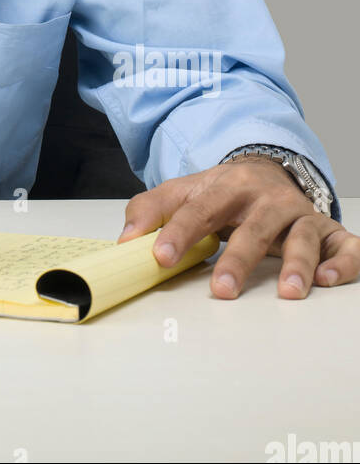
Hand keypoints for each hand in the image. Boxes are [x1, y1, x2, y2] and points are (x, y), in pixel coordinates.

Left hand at [117, 157, 359, 299]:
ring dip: (298, 263)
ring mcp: (300, 215)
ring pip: (304, 236)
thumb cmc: (221, 192)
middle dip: (238, 258)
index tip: (159, 256)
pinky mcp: (329, 232)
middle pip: (254, 227)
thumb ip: (150, 211)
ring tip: (289, 292)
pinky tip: (329, 280)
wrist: (266, 171)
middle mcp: (268, 199)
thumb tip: (125, 240)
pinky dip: (344, 262)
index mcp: (228, 186)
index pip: (201, 209)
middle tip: (221, 290)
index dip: (179, 232)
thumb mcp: (183, 192)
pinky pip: (346, 246)